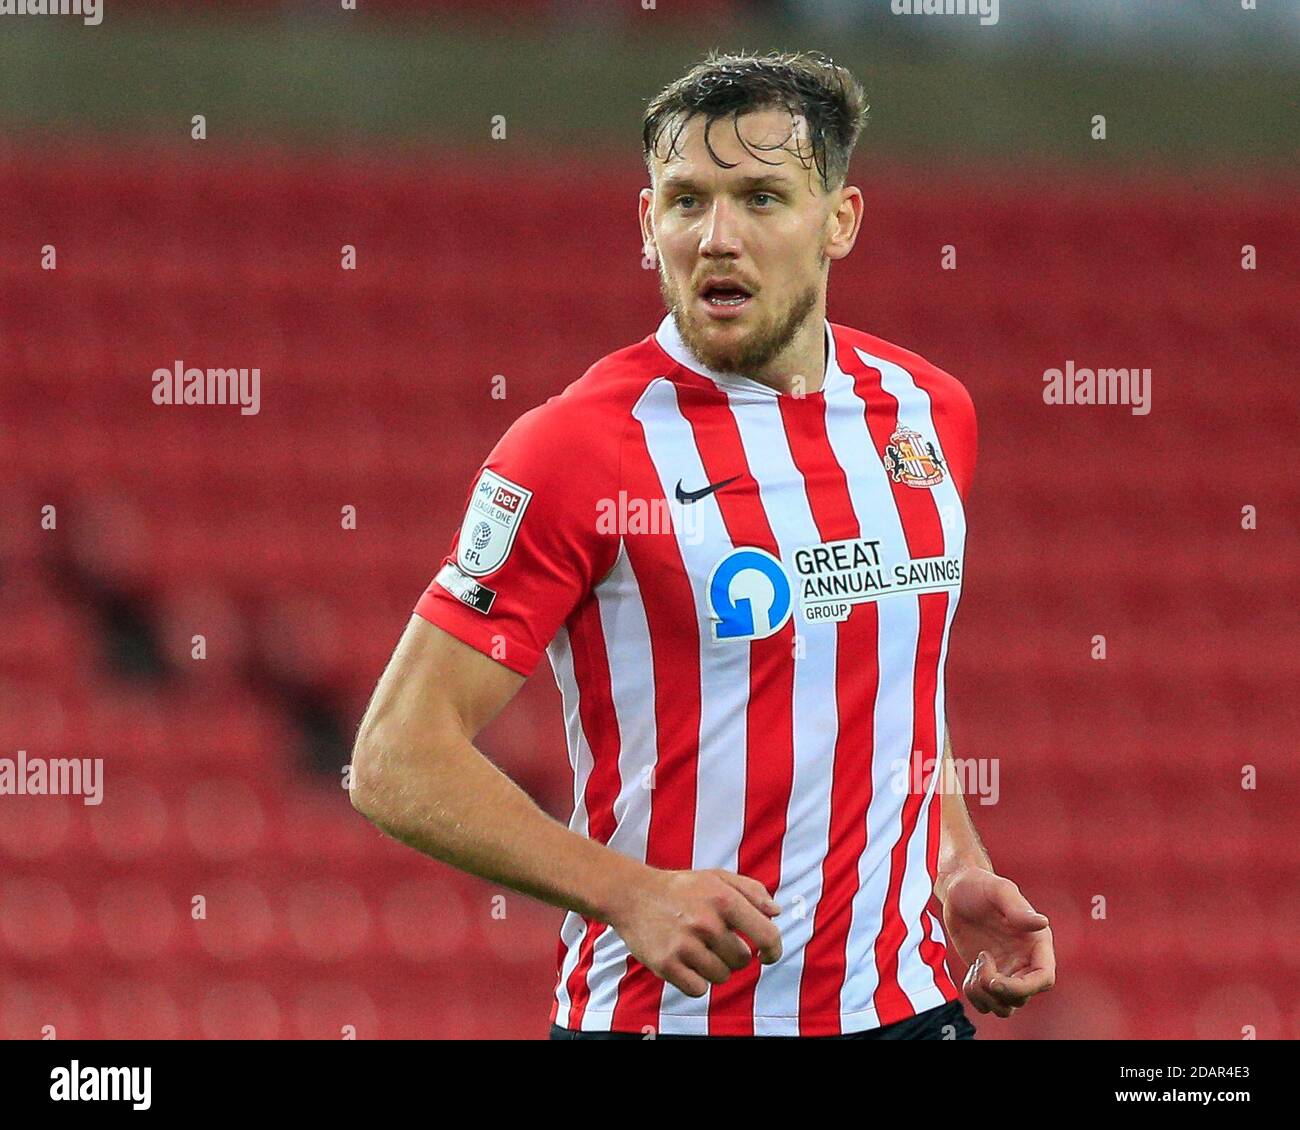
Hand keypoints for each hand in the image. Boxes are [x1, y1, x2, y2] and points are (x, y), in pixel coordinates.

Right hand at [609, 868, 782, 997]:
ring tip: (696, 948)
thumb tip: (776, 913)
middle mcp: (706, 922)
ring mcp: (685, 945)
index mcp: (724, 899)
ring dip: (714, 967)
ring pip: (721, 976)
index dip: (774, 950)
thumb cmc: (680, 888)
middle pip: (741, 960)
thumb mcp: (717, 877)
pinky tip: (686, 963)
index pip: (767, 935)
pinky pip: (698, 989)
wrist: (632, 894)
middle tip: (713, 940)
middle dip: (732, 954)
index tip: (768, 955)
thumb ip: (751, 890)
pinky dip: (695, 981)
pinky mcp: (667, 964)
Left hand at [940, 866, 1054, 1017]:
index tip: (995, 979)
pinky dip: (976, 997)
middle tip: (980, 961)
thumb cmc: (980, 885)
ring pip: (1006, 1006)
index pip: (1044, 978)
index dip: (1024, 988)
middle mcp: (1026, 961)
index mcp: (1036, 943)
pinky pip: (988, 1002)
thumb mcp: (998, 890)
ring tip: (975, 968)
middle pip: (1023, 997)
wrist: (958, 889)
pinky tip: (969, 973)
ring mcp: (1007, 971)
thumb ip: (1018, 909)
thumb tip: (1041, 923)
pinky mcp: (989, 975)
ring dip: (986, 997)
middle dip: (999, 990)